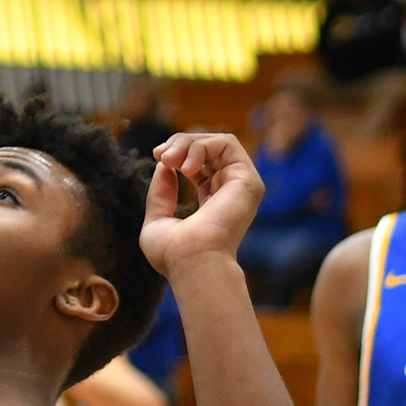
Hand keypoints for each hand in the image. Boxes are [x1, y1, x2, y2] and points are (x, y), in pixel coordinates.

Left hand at [140, 132, 264, 276]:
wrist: (192, 263)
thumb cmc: (174, 253)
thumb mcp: (157, 219)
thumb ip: (161, 193)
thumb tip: (164, 166)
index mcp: (212, 203)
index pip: (199, 164)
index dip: (177, 152)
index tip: (157, 156)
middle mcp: (229, 193)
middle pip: (208, 148)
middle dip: (179, 143)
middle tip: (160, 154)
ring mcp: (241, 186)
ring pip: (218, 142)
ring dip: (188, 142)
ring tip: (170, 159)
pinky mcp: (248, 181)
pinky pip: (227, 144)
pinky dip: (201, 146)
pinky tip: (186, 166)